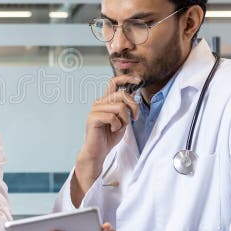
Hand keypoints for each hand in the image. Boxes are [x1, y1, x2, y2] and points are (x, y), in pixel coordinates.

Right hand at [73, 76, 140, 197]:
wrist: (98, 152)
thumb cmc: (109, 137)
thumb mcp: (123, 120)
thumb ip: (126, 107)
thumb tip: (134, 93)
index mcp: (106, 101)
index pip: (114, 82)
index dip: (126, 78)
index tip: (138, 80)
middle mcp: (99, 102)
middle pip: (122, 94)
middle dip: (134, 106)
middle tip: (135, 118)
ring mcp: (95, 109)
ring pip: (119, 106)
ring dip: (124, 119)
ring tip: (119, 127)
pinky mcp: (93, 117)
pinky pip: (112, 117)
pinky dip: (117, 126)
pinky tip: (112, 130)